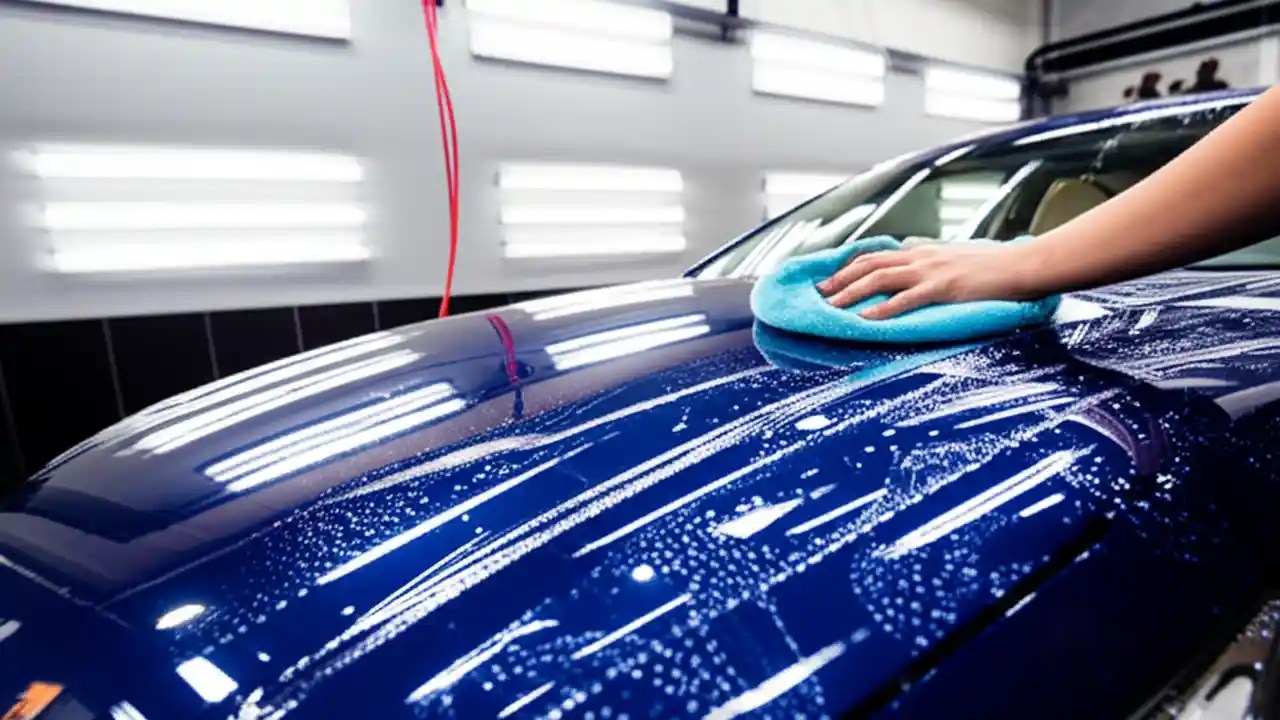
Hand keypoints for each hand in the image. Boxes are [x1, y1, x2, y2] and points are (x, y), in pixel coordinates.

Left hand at [816, 242, 1042, 319]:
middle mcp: (921, 256)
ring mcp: (930, 270)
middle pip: (870, 263)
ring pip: (880, 278)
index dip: (850, 265)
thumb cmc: (991, 266)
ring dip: (852, 292)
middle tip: (820, 293)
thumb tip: (911, 258)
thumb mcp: (954, 257)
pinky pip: (906, 299)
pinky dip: (883, 309)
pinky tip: (866, 319)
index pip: (877, 254)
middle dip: (841, 278)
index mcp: (922, 250)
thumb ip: (930, 260)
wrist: (1020, 266)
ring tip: (832, 306)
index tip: (830, 277)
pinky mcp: (943, 287)